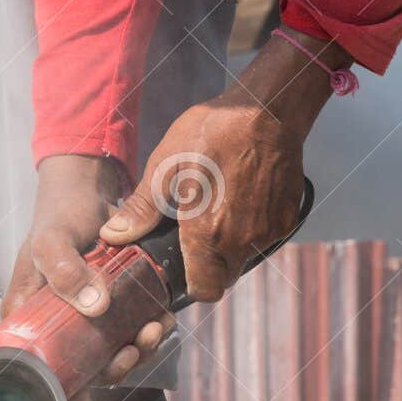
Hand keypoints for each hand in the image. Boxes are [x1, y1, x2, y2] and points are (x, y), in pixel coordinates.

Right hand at [5, 154, 175, 384]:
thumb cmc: (58, 217)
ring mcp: (86, 318)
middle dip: (117, 367)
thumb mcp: (52, 240)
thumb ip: (65, 270)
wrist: (86, 193)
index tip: (103, 369)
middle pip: (85, 369)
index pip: (45, 369)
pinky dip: (150, 330)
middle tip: (136, 346)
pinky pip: (131, 331)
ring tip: (155, 328)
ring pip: (112, 353)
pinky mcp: (113, 308)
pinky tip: (163, 318)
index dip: (75, 384)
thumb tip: (96, 307)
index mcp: (30, 320)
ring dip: (139, 350)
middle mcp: (57, 326)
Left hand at [101, 31, 348, 301]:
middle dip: (210, 268)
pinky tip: (242, 199)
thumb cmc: (212, 132)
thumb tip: (113, 236)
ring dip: (232, 247)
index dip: (192, 286)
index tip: (184, 269)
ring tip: (219, 211)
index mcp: (208, 234)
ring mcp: (269, 231)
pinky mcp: (288, 218)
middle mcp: (242, 241)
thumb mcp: (165, 166)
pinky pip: (266, 238)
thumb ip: (142, 209)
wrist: (268, 108)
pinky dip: (253, 228)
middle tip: (197, 237)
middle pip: (224, 278)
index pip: (204, 291)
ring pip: (246, 258)